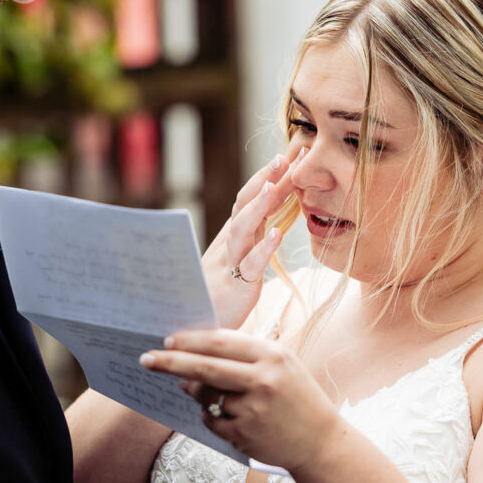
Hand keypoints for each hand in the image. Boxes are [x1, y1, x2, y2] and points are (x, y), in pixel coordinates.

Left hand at [139, 328, 340, 471]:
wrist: (321, 441)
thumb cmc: (295, 396)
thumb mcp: (279, 364)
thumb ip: (241, 356)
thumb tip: (192, 355)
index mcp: (272, 355)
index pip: (222, 342)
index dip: (191, 340)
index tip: (167, 339)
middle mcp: (263, 380)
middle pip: (205, 367)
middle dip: (171, 362)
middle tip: (147, 359)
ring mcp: (253, 409)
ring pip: (205, 396)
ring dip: (196, 393)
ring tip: (209, 393)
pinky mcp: (245, 434)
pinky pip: (211, 420)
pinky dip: (211, 416)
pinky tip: (231, 417)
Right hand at [200, 149, 305, 329]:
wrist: (190, 329)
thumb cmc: (216, 297)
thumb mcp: (237, 262)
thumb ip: (251, 239)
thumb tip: (271, 215)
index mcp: (233, 237)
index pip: (252, 198)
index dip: (272, 176)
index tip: (293, 153)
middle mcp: (230, 244)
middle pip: (245, 204)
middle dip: (266, 178)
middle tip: (286, 155)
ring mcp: (231, 263)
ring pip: (243, 228)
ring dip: (260, 204)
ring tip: (277, 184)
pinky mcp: (236, 287)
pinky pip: (250, 265)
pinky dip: (262, 249)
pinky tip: (276, 234)